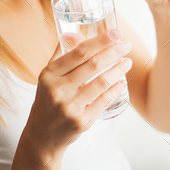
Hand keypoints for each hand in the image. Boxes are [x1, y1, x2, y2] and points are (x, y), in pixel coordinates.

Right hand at [23, 29, 132, 156]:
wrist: (42, 136)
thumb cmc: (48, 100)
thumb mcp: (47, 76)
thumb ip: (60, 54)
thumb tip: (74, 33)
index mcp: (49, 74)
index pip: (79, 52)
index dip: (100, 41)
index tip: (115, 33)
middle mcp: (58, 89)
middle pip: (93, 65)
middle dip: (113, 52)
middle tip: (126, 45)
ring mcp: (70, 106)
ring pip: (101, 82)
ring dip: (118, 70)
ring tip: (127, 62)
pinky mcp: (81, 121)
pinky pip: (104, 101)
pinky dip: (115, 89)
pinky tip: (122, 81)